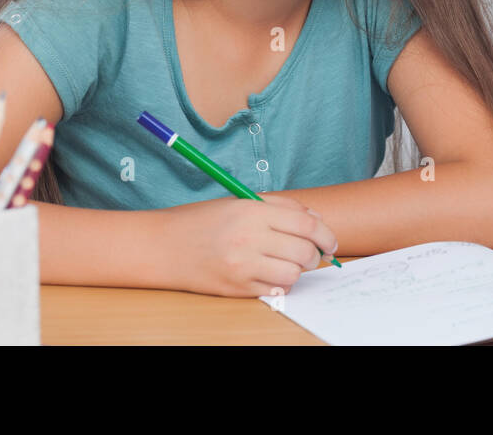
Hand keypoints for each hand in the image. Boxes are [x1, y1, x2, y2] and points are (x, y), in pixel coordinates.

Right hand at [158, 194, 337, 296]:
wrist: (162, 246)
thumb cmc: (202, 221)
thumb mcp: (240, 202)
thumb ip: (280, 206)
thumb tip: (316, 218)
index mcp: (252, 211)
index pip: (307, 224)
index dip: (326, 234)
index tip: (330, 242)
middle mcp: (248, 238)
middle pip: (303, 251)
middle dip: (314, 255)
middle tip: (311, 255)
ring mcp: (241, 266)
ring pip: (292, 274)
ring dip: (297, 271)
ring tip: (287, 264)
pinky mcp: (235, 288)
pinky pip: (274, 291)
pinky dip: (280, 285)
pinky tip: (271, 276)